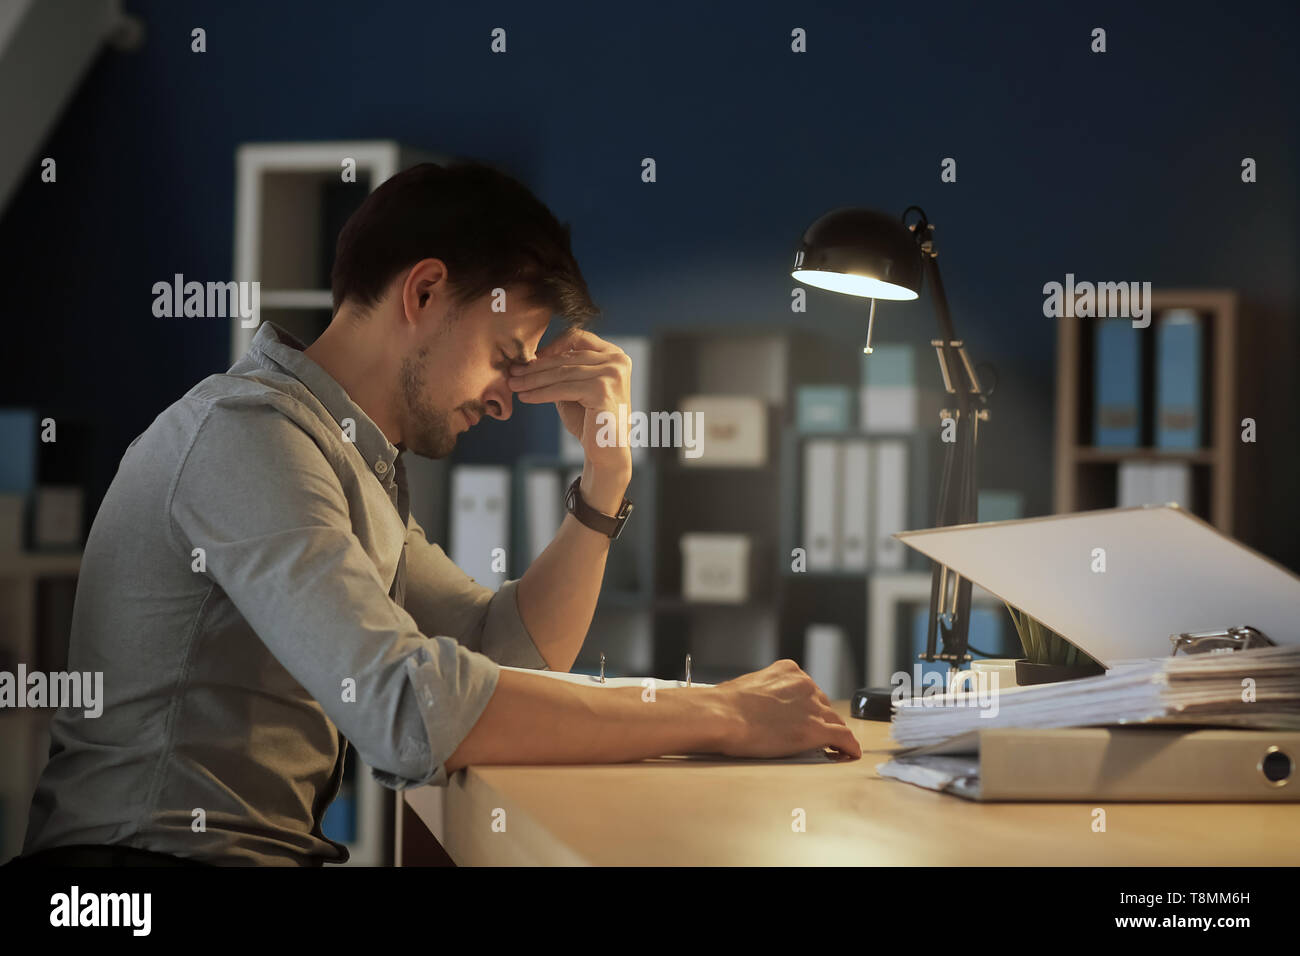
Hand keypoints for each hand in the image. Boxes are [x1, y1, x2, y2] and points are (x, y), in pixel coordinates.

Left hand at [508, 328, 633, 486]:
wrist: (606, 451)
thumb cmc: (590, 419)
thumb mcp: (576, 387)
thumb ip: (563, 370)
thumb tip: (530, 358)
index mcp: (615, 354)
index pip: (578, 338)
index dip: (553, 346)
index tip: (530, 358)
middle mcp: (617, 361)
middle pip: (567, 358)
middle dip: (536, 367)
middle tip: (512, 373)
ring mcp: (612, 375)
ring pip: (562, 373)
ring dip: (533, 380)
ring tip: (514, 385)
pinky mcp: (602, 391)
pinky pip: (563, 389)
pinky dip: (540, 393)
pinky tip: (525, 397)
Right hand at [708, 660, 861, 758]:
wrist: (722, 716)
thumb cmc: (724, 705)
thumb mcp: (749, 686)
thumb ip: (766, 695)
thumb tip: (765, 710)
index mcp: (788, 671)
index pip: (808, 690)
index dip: (807, 707)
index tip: (804, 718)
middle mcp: (805, 685)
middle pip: (823, 705)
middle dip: (817, 720)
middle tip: (808, 738)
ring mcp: (813, 707)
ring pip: (835, 721)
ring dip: (832, 735)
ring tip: (830, 749)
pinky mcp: (816, 730)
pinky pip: (844, 738)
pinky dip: (850, 747)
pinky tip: (850, 754)